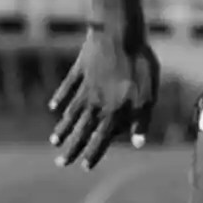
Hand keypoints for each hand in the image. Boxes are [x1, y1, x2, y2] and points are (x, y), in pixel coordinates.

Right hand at [48, 27, 159, 169]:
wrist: (119, 35)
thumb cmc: (139, 66)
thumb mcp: (148, 96)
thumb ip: (141, 121)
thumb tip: (138, 144)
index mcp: (113, 112)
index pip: (100, 139)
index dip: (93, 154)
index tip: (83, 167)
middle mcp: (95, 104)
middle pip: (81, 131)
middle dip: (71, 148)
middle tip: (59, 163)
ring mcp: (85, 87)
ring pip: (71, 113)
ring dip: (63, 128)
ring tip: (54, 140)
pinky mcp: (80, 70)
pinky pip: (67, 88)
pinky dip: (60, 98)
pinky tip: (53, 107)